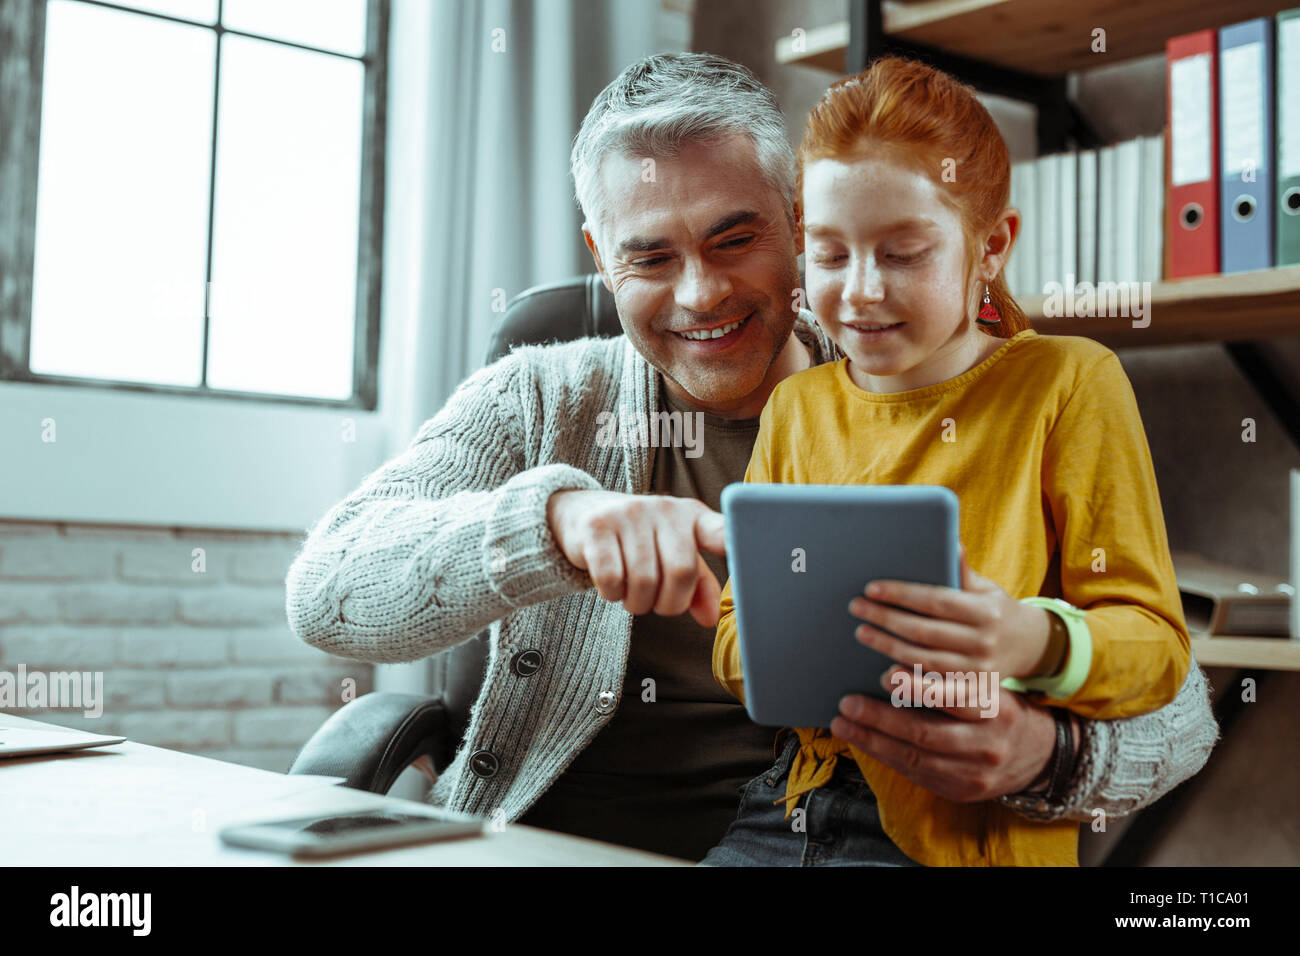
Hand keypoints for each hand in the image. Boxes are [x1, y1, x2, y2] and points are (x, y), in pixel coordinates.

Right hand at [547, 489, 726, 626]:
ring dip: (638, 603)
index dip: (736, 541)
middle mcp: (664, 509)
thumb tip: (711, 619)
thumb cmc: (639, 542)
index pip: (720, 530)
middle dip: (669, 603)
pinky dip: (612, 595)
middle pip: (681, 572)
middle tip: (656, 604)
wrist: (582, 515)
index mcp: (692, 516)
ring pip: (644, 581)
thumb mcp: (672, 555)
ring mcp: (629, 514)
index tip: (747, 552)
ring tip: (632, 594)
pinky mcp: (597, 526)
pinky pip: (612, 579)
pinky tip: (611, 586)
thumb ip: (697, 585)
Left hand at [829, 665, 1059, 801]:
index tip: (885, 674)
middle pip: (926, 733)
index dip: (916, 687)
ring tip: (844, 724)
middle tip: (848, 703)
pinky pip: (916, 774)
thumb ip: (956, 677)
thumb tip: (900, 658)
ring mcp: (975, 774)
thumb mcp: (994, 687)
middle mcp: (988, 745)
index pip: (952, 697)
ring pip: (915, 758)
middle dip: (880, 719)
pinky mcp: (961, 791)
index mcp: (999, 710)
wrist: (1041, 756)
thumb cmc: (1004, 709)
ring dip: (873, 741)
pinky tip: (864, 743)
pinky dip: (886, 757)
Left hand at [847, 544, 1050, 679]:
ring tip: (863, 632)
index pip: (936, 600)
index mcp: (986, 611)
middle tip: (857, 608)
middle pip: (924, 631)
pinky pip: (936, 692)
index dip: (901, 594)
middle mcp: (984, 641)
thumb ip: (963, 572)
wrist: (1028, 646)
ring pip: (924, 660)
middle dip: (885, 619)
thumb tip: (951, 543)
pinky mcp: (973, 691)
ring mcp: (978, 670)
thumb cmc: (995, 609)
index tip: (871, 588)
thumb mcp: (986, 588)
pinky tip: (886, 673)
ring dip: (888, 647)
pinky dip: (910, 684)